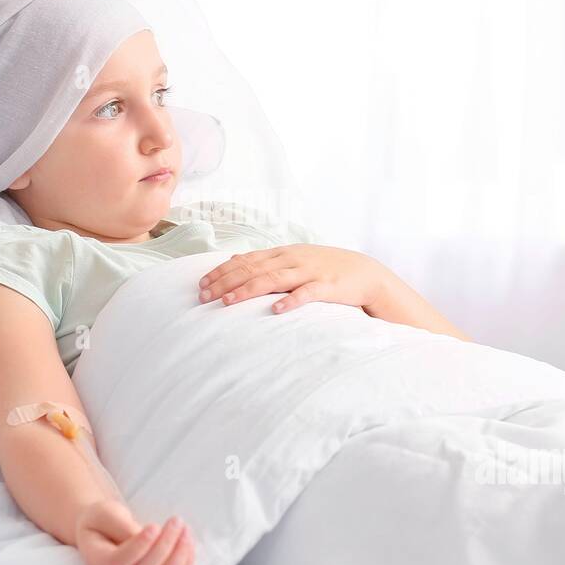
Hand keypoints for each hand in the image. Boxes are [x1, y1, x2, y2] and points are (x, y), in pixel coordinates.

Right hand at [75, 499, 194, 564]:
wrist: (105, 530)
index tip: (154, 525)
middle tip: (176, 521)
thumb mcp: (106, 513)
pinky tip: (187, 542)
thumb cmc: (103, 519)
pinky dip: (184, 564)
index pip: (118, 562)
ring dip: (179, 558)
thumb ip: (121, 526)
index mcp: (98, 560)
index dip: (139, 546)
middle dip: (165, 546)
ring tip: (185, 530)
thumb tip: (144, 537)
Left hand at [197, 244, 392, 313]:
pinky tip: (276, 310)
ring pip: (273, 279)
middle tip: (203, 296)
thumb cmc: (324, 268)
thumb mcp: (292, 260)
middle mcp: (292, 260)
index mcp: (282, 253)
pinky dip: (291, 301)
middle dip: (226, 282)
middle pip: (253, 269)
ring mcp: (309, 272)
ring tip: (227, 301)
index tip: (200, 284)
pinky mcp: (327, 286)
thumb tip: (233, 261)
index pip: (245, 260)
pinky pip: (307, 293)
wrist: (365, 273)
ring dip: (248, 290)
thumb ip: (264, 261)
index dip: (221, 272)